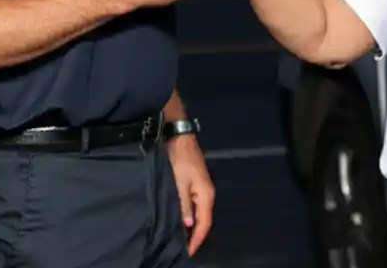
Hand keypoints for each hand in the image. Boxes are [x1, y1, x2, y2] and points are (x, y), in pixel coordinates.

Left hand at [166, 134, 214, 256]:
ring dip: (192, 226)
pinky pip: (195, 204)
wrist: (179, 135)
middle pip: (203, 220)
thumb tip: (188, 224)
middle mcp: (207, 193)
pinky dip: (190, 215)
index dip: (196, 239)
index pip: (204, 224)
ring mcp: (202, 187)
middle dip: (195, 235)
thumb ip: (184, 204)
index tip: (188, 252)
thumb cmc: (179, 159)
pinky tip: (182, 218)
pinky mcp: (196, 182)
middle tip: (183, 248)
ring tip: (182, 238)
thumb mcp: (179, 183)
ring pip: (199, 212)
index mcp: (205, 195)